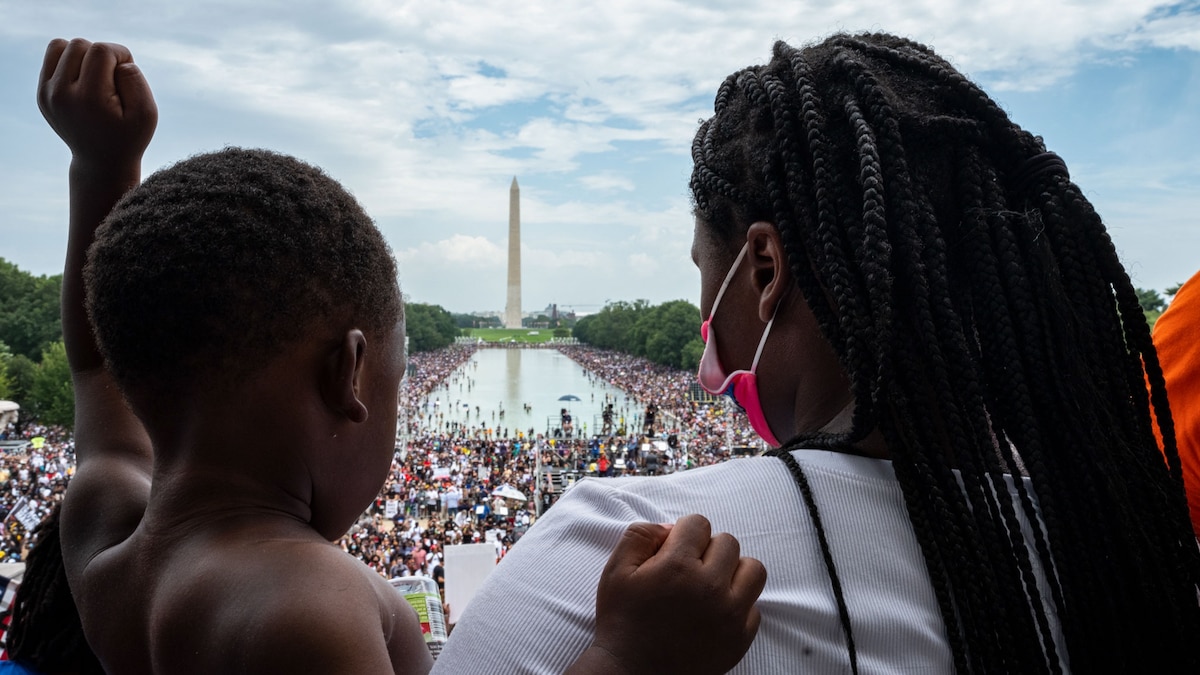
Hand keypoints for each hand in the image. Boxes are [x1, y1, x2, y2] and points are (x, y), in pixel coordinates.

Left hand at [37, 38, 156, 165]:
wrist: (101, 162)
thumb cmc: (129, 136)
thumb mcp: (146, 113)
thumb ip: (135, 80)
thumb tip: (117, 60)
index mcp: (89, 99)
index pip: (100, 50)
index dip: (120, 54)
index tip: (127, 73)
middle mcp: (61, 94)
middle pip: (80, 44)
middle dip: (102, 55)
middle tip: (113, 79)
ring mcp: (47, 94)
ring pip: (62, 45)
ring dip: (83, 54)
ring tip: (96, 76)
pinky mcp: (42, 93)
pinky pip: (53, 56)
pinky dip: (70, 60)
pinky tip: (84, 80)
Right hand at [589, 514, 766, 674]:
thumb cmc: (622, 622)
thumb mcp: (616, 571)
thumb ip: (640, 536)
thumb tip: (671, 528)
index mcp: (678, 566)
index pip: (699, 523)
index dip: (684, 534)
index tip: (673, 552)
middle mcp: (709, 587)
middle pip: (728, 542)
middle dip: (708, 550)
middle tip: (689, 570)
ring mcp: (729, 614)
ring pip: (753, 570)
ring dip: (733, 571)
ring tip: (711, 584)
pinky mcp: (740, 638)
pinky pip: (755, 607)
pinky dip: (738, 605)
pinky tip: (714, 612)